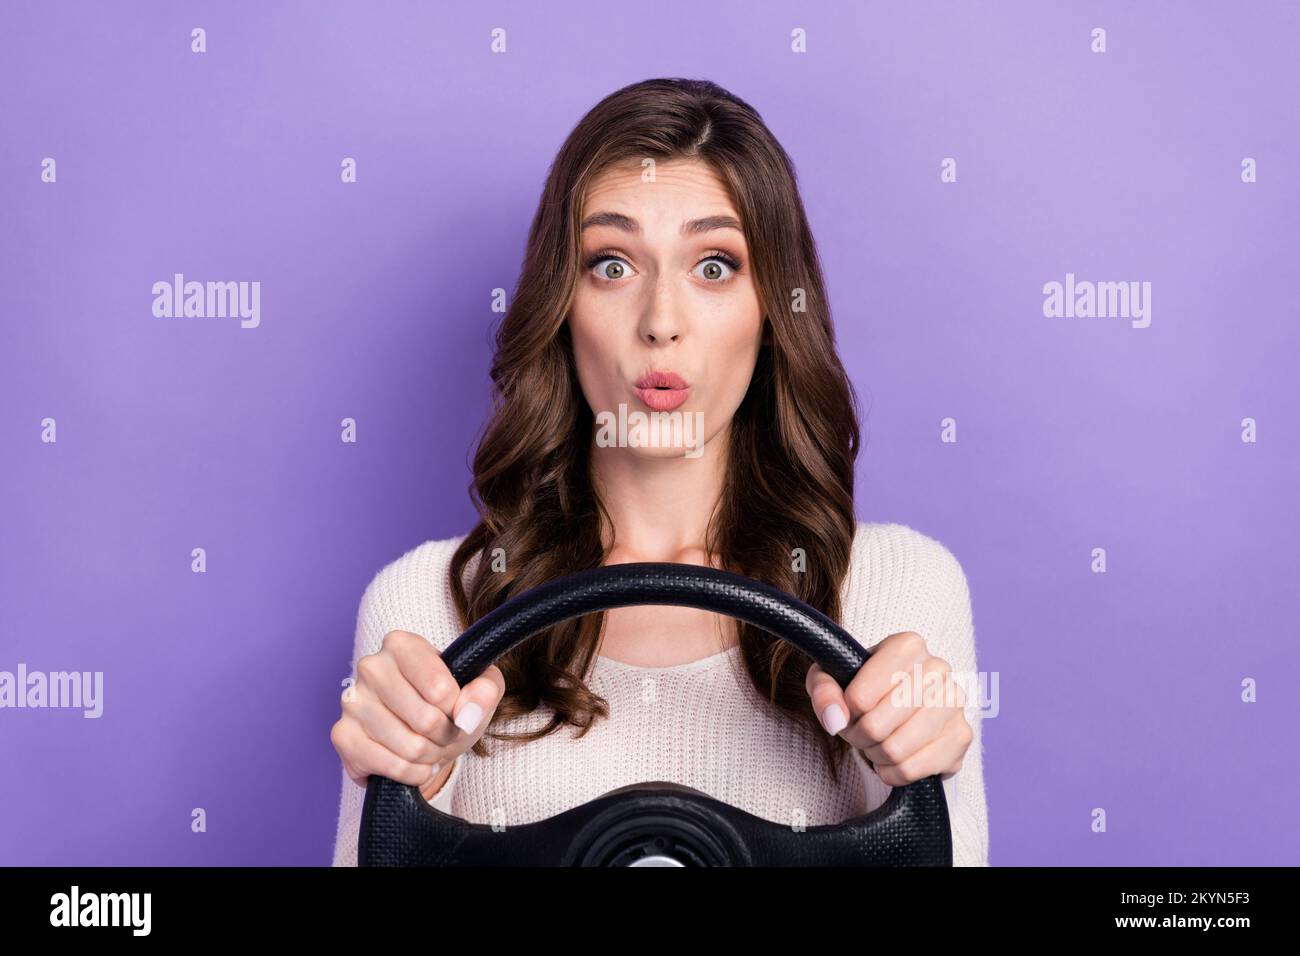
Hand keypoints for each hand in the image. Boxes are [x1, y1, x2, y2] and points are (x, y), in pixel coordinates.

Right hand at [330, 630, 504, 796]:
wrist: (422, 734)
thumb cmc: (449, 705)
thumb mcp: (480, 689)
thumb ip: (486, 690)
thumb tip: (468, 711)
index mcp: (402, 644)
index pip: (440, 688)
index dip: (459, 710)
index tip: (458, 710)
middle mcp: (371, 666)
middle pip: (426, 720)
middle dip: (445, 736)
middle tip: (445, 734)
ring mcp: (352, 701)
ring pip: (409, 747)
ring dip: (430, 756)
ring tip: (430, 747)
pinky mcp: (342, 735)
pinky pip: (388, 766)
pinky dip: (411, 773)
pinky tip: (414, 764)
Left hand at [806, 630, 971, 787]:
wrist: (899, 704)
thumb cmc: (863, 685)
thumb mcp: (831, 678)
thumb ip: (824, 690)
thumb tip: (835, 718)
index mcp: (907, 645)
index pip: (860, 698)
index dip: (846, 714)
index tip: (849, 711)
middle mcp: (938, 668)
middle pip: (877, 727)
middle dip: (859, 738)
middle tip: (859, 733)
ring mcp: (955, 702)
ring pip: (896, 751)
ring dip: (876, 756)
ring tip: (875, 744)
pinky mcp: (963, 736)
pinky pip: (916, 770)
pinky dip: (895, 773)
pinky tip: (893, 760)